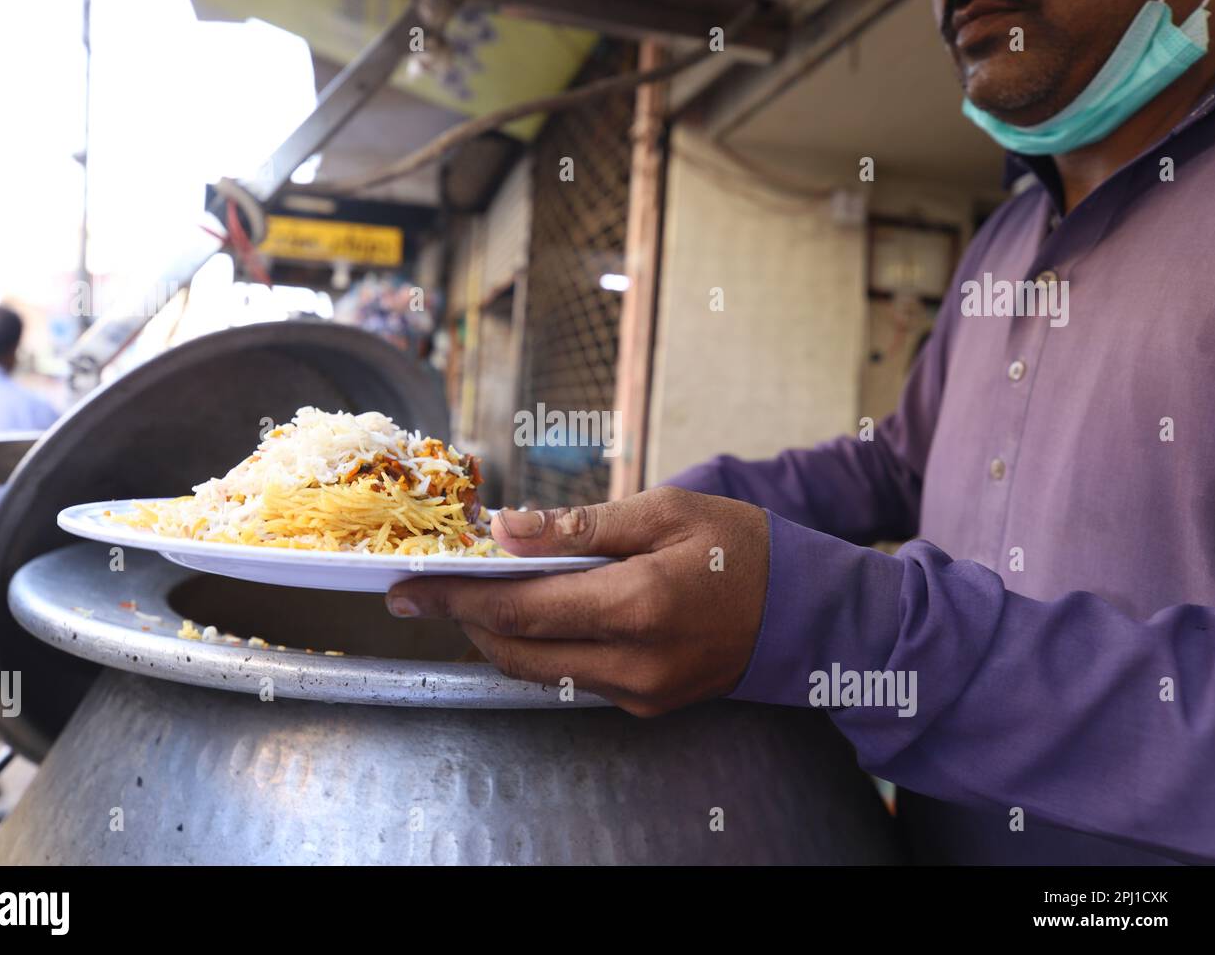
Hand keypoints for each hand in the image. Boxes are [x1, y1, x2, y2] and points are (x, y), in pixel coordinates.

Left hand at [385, 486, 769, 716]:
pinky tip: (534, 616)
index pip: (520, 609)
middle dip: (462, 622)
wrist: (807, 611)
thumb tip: (505, 530)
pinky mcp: (648, 703)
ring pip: (540, 672)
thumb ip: (581, 526)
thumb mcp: (665, 511)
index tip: (406, 590)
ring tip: (473, 597)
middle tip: (423, 594)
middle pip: (517, 652)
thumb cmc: (741, 546)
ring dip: (499, 636)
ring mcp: (641, 691)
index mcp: (639, 604)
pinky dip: (542, 649)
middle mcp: (635, 662)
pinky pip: (574, 678)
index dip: (455, 599)